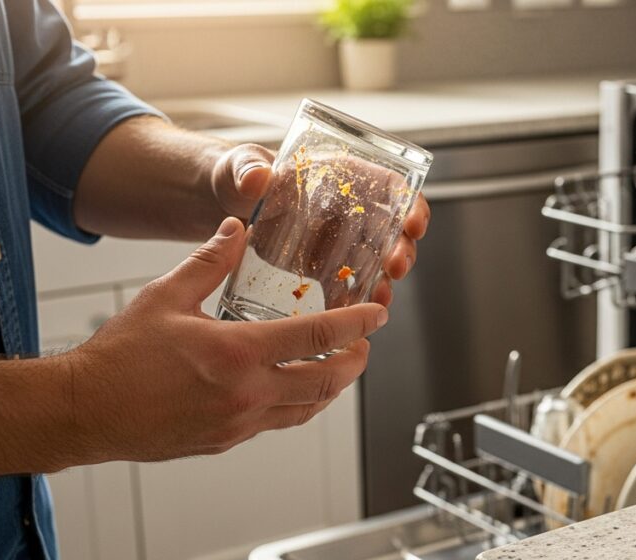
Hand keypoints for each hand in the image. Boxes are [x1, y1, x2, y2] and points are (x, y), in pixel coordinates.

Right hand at [68, 217, 386, 461]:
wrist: (84, 411)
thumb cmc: (118, 358)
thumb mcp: (165, 297)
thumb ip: (210, 262)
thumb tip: (237, 229)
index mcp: (237, 353)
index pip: (317, 337)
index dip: (357, 324)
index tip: (377, 314)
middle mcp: (247, 394)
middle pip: (327, 382)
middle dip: (356, 361)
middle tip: (365, 344)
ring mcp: (240, 424)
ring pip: (308, 409)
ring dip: (332, 387)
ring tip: (340, 365)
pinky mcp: (227, 441)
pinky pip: (279, 423)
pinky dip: (298, 404)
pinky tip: (295, 387)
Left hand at [209, 144, 430, 306]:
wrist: (221, 206)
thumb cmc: (238, 176)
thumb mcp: (242, 166)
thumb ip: (248, 169)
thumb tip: (256, 177)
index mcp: (341, 176)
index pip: (390, 188)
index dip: (411, 205)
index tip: (413, 225)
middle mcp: (349, 211)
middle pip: (392, 230)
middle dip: (401, 251)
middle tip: (396, 268)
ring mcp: (339, 242)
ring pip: (375, 264)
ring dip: (383, 282)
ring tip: (379, 300)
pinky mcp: (322, 268)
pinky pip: (345, 288)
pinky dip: (350, 305)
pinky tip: (349, 317)